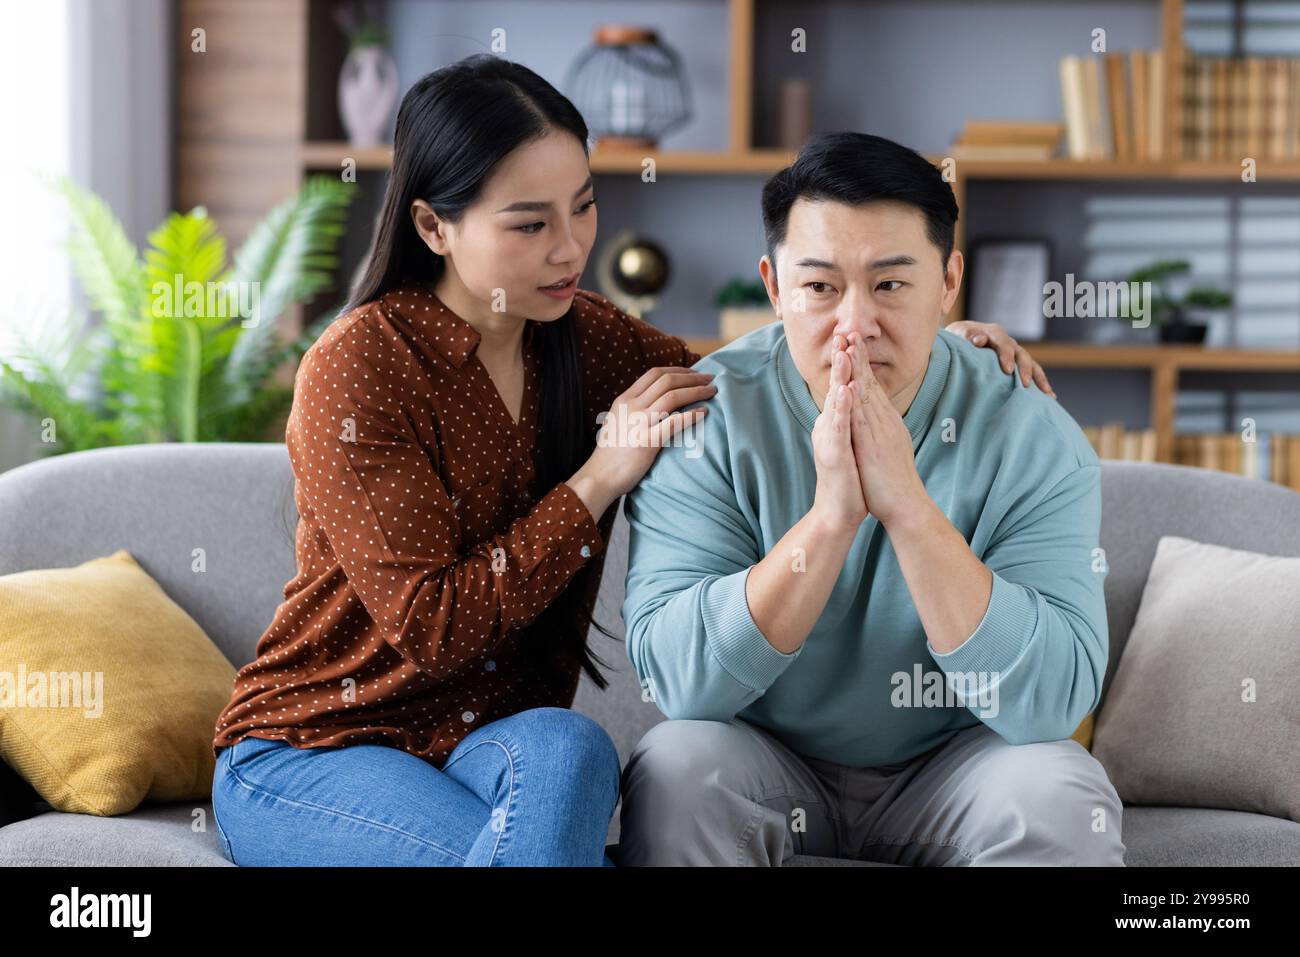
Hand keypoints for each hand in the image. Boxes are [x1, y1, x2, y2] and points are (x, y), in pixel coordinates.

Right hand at [571, 366, 715, 513]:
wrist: (599, 477)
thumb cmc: (611, 454)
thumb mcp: (617, 422)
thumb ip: (633, 409)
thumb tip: (654, 402)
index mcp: (625, 399)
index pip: (654, 374)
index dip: (678, 370)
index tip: (694, 373)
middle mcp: (631, 406)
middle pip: (667, 381)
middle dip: (692, 377)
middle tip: (710, 378)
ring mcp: (638, 422)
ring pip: (673, 396)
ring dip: (697, 391)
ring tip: (713, 392)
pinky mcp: (647, 441)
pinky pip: (674, 422)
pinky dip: (692, 415)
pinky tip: (704, 413)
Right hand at [809, 338, 867, 531]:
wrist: (838, 511)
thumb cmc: (848, 480)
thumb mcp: (850, 444)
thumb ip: (850, 423)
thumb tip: (854, 404)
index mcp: (836, 423)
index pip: (842, 386)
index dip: (847, 363)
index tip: (851, 338)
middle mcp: (828, 426)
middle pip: (836, 387)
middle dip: (841, 360)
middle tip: (843, 332)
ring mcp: (829, 439)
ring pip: (835, 402)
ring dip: (840, 376)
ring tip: (844, 353)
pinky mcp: (833, 453)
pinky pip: (839, 427)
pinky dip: (842, 408)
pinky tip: (846, 392)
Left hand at [843, 333, 928, 527]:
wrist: (906, 505)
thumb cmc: (893, 482)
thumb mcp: (888, 448)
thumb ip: (880, 432)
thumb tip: (875, 421)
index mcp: (887, 422)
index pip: (873, 387)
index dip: (862, 364)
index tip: (853, 342)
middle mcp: (885, 422)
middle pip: (870, 383)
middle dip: (858, 356)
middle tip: (850, 330)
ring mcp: (881, 433)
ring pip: (867, 395)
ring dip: (857, 370)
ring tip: (848, 345)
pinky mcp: (875, 447)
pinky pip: (864, 419)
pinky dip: (857, 400)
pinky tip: (850, 384)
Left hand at [944, 320, 1055, 398]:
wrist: (963, 338)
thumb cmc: (959, 338)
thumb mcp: (959, 333)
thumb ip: (968, 335)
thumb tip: (979, 340)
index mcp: (995, 333)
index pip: (1004, 343)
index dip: (1006, 356)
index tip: (1007, 370)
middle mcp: (1009, 343)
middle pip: (1022, 355)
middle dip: (1024, 370)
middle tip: (1025, 385)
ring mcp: (1016, 354)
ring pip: (1032, 365)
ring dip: (1040, 379)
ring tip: (1047, 394)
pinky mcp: (1018, 365)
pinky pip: (1032, 373)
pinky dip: (1040, 384)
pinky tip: (1049, 397)